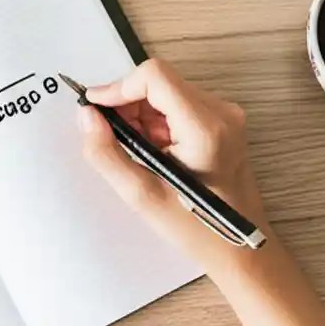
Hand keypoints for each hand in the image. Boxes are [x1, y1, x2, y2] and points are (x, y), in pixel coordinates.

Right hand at [77, 59, 270, 275]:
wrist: (238, 249)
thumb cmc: (197, 229)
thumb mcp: (142, 195)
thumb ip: (107, 153)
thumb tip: (86, 117)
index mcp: (204, 128)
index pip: (154, 76)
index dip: (118, 87)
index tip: (94, 107)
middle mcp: (221, 113)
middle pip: (159, 83)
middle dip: (127, 105)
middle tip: (110, 137)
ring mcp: (225, 117)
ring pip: (166, 94)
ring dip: (140, 116)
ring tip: (133, 152)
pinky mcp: (223, 124)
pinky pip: (179, 107)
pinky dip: (156, 123)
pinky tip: (151, 153)